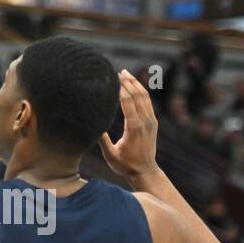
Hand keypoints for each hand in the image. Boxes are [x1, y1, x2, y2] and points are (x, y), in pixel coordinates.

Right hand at [99, 70, 159, 186]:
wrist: (145, 171)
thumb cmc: (125, 165)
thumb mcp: (110, 154)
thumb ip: (102, 140)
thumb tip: (91, 125)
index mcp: (134, 127)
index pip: (128, 102)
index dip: (120, 88)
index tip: (112, 78)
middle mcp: (145, 122)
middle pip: (137, 95)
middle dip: (128, 82)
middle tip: (117, 71)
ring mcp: (151, 121)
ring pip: (144, 97)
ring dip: (135, 83)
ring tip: (125, 73)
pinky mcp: (152, 122)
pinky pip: (147, 102)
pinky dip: (141, 91)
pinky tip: (133, 85)